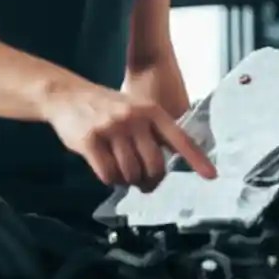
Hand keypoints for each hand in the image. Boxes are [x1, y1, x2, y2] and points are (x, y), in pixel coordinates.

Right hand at [44, 83, 216, 191]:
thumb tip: (168, 165)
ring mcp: (112, 129)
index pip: (180, 139)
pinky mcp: (91, 141)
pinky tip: (107, 171)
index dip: (196, 160)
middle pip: (154, 166)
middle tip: (144, 183)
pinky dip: (111, 180)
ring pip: (131, 174)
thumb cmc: (106, 107)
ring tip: (122, 172)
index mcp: (151, 112)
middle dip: (151, 181)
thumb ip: (153, 132)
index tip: (211, 176)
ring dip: (128, 181)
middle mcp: (134, 119)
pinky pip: (108, 175)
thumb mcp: (135, 110)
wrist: (67, 95)